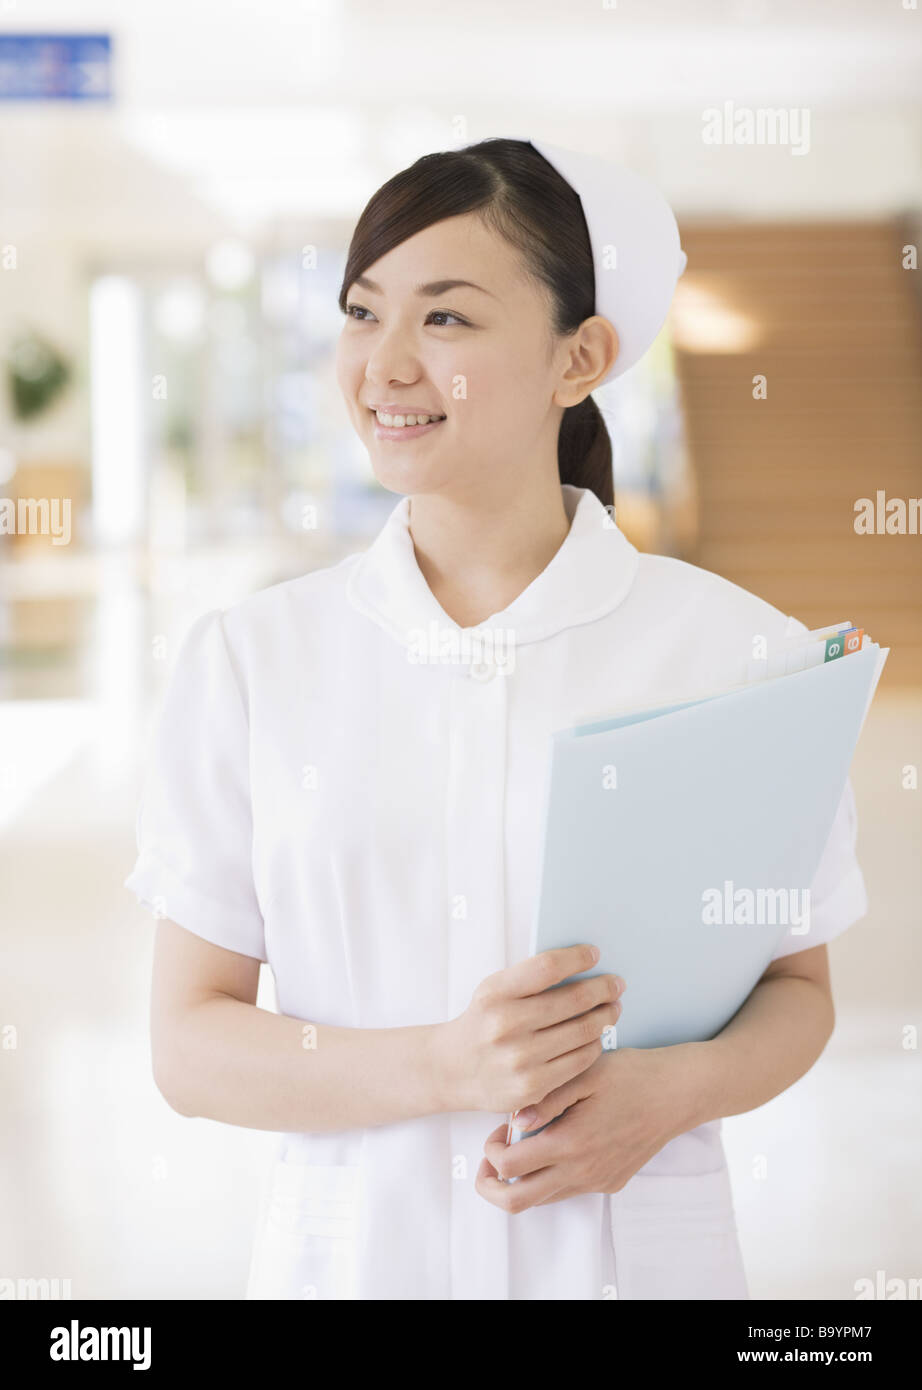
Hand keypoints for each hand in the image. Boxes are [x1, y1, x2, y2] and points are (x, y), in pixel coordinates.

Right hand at [437, 945, 623, 1113]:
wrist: (453, 1069)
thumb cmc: (482, 1022)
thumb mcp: (493, 991)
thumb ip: (529, 979)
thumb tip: (580, 963)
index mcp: (495, 994)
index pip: (548, 967)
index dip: (577, 958)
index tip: (595, 954)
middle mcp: (506, 1026)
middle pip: (574, 999)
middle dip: (603, 988)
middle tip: (617, 984)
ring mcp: (520, 1059)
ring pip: (583, 1031)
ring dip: (606, 1016)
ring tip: (613, 1008)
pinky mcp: (532, 1087)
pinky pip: (579, 1061)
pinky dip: (595, 1044)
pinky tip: (597, 1036)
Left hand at [475, 1044, 701, 1212]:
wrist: (679, 1092)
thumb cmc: (632, 1074)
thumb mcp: (585, 1073)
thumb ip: (546, 1098)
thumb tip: (514, 1121)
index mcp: (570, 1143)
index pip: (509, 1169)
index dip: (491, 1152)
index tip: (497, 1131)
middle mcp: (582, 1171)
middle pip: (518, 1203)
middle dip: (492, 1186)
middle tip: (491, 1159)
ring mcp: (598, 1181)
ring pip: (544, 1199)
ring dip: (523, 1181)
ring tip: (524, 1145)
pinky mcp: (611, 1181)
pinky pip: (569, 1189)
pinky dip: (551, 1175)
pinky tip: (558, 1141)